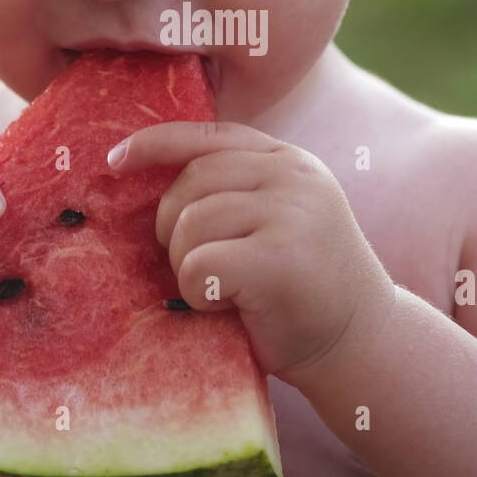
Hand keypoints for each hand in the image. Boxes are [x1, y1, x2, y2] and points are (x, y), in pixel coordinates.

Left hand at [107, 120, 394, 379]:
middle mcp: (293, 176)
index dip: (156, 143)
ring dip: (185, 264)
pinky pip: (199, 264)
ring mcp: (291, 213)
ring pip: (191, 223)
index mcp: (287, 161)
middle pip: (191, 181)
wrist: (361, 342)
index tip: (115, 160)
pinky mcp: (279, 257)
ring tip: (217, 289)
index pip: (210, 134)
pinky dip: (196, 292)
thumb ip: (236, 191)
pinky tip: (225, 305)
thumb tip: (149, 179)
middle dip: (172, 227)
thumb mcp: (277, 219)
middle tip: (193, 265)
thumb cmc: (302, 287)